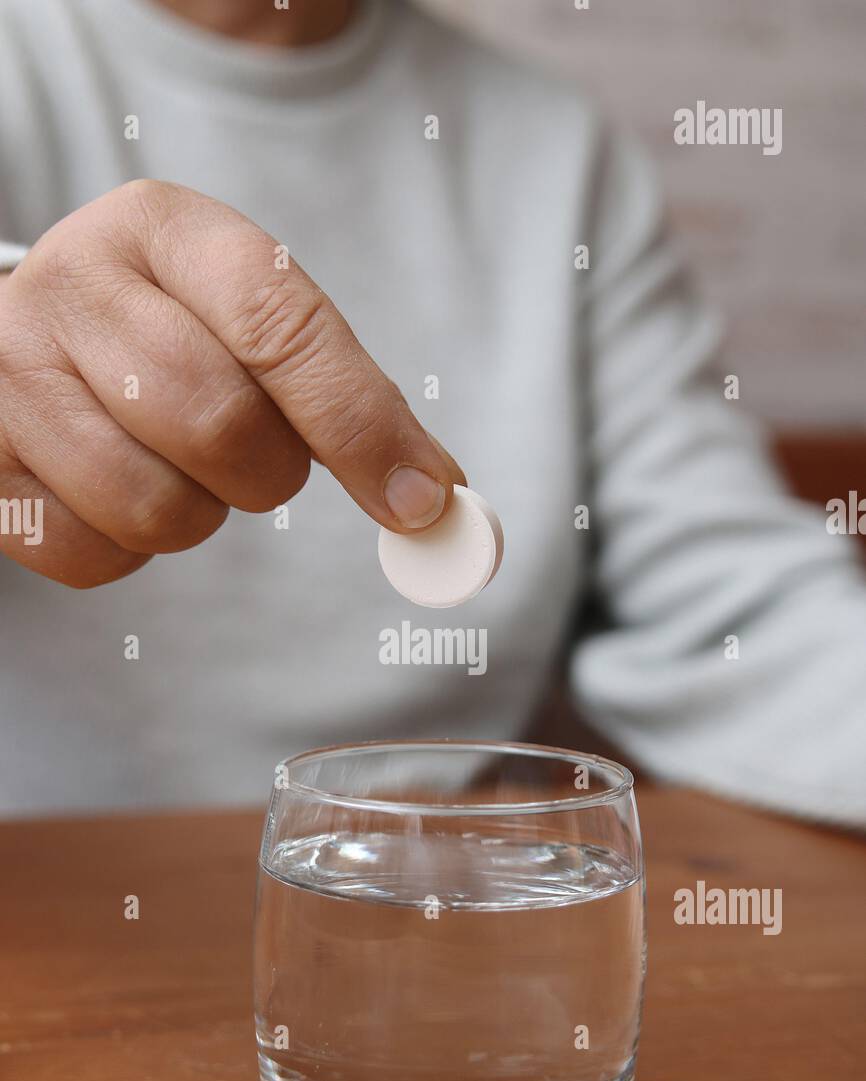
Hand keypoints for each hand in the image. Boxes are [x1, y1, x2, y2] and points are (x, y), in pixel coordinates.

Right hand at [0, 180, 463, 586]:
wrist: (18, 350)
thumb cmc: (161, 339)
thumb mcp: (242, 321)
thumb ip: (340, 394)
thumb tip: (437, 498)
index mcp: (163, 229)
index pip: (279, 323)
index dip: (360, 423)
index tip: (423, 500)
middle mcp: (73, 282)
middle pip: (218, 423)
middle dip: (266, 474)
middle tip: (254, 462)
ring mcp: (7, 369)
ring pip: (154, 507)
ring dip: (192, 516)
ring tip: (166, 465)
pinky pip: (90, 555)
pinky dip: (125, 551)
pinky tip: (108, 491)